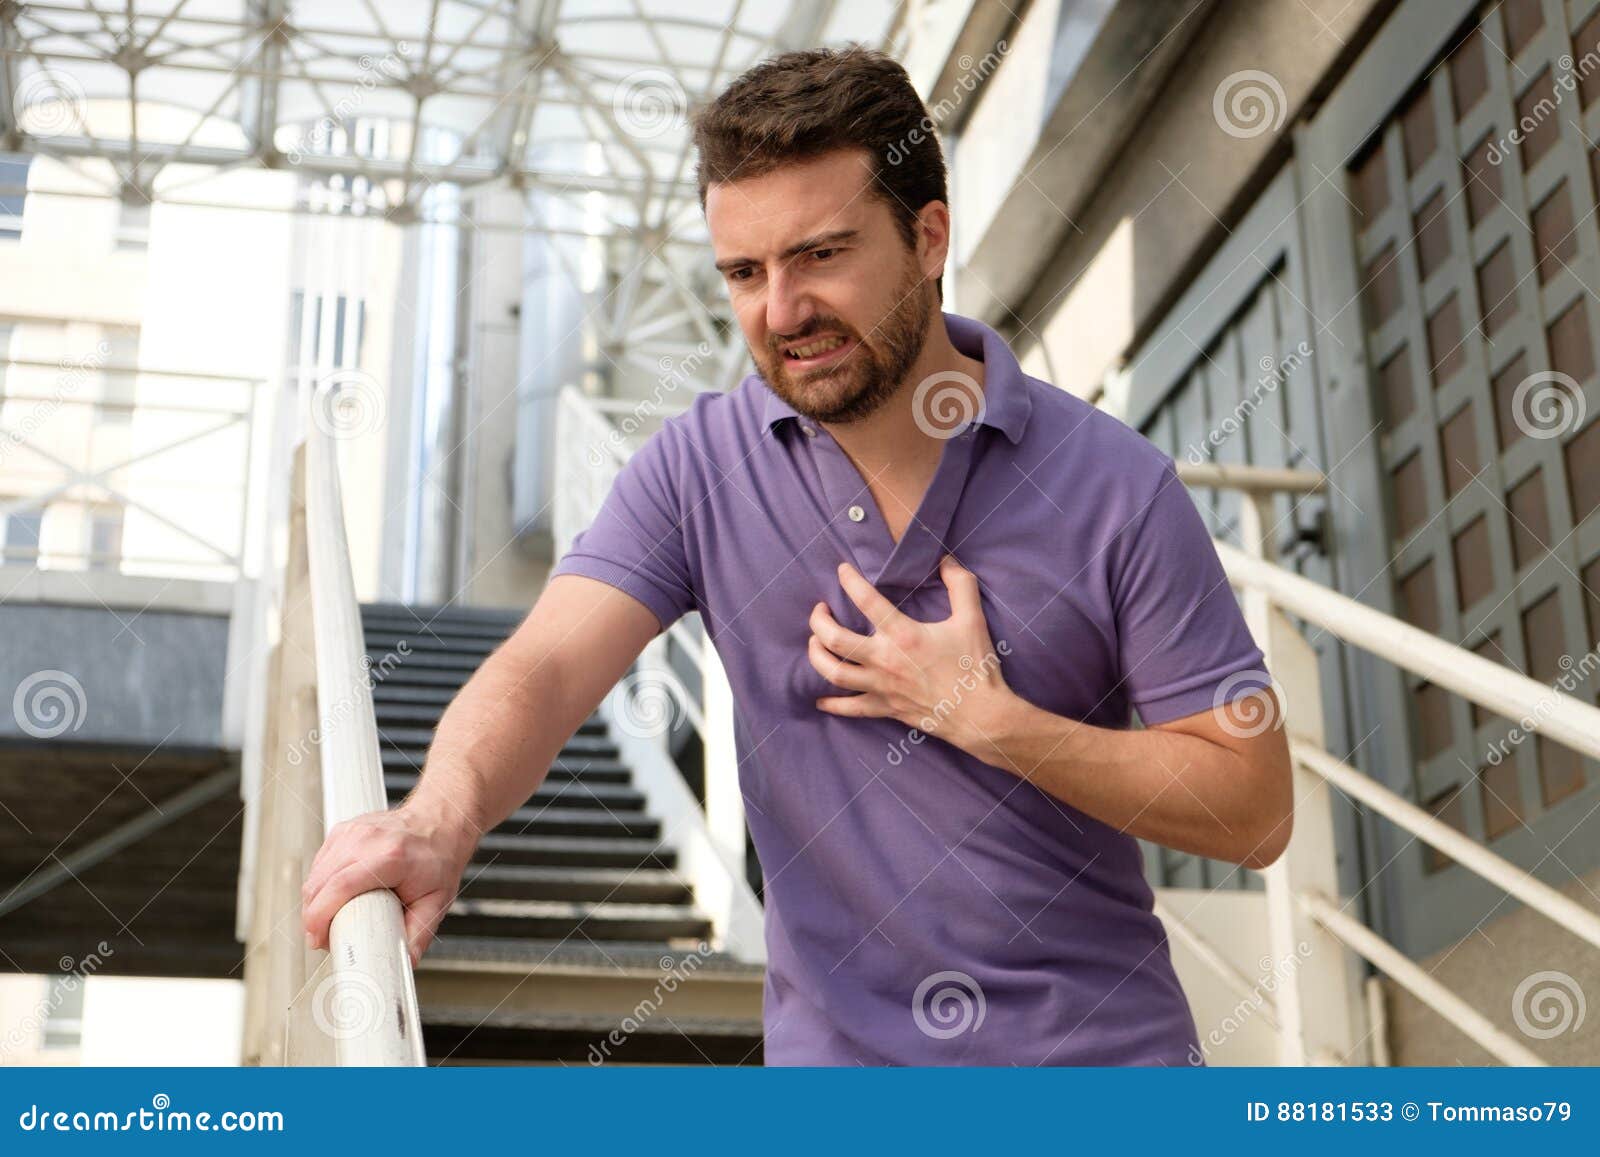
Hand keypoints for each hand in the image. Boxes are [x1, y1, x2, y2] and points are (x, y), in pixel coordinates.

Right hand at [301, 800, 476, 966]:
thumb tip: (405, 962)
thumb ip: (420, 934)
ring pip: (315, 874)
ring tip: (334, 919)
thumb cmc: (440, 858)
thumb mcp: (438, 900)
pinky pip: (319, 864)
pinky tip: (335, 896)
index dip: (320, 917)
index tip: (318, 939)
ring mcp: (352, 831)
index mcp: (390, 857)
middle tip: (328, 937)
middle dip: (315, 917)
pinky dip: (320, 885)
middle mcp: (366, 839)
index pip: (340, 886)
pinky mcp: (343, 831)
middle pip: (320, 883)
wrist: (441, 823)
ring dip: (315, 902)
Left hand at [808, 555, 1016, 755]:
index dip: (850, 580)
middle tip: (820, 610)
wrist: (980, 715)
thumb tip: (946, 560)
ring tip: (815, 642)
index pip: (867, 601)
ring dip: (817, 656)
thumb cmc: (976, 667)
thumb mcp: (972, 619)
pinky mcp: (885, 708)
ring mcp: (882, 687)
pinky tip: (820, 699)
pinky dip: (832, 704)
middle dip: (819, 622)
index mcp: (904, 635)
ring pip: (833, 673)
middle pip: (835, 640)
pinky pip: (850, 708)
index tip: (842, 570)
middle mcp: (885, 661)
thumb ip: (960, 585)